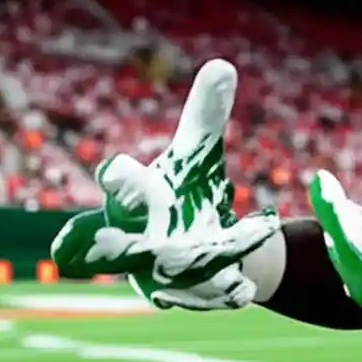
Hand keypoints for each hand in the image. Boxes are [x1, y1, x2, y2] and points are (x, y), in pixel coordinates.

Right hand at [49, 59, 279, 309]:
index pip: (119, 184)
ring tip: (224, 255)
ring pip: (175, 273)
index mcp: (134, 198)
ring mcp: (162, 273)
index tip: (117, 168)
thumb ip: (205, 116)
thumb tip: (223, 65)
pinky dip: (229, 290)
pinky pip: (211, 295)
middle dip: (121, 244)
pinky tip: (244, 286)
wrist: (199, 250)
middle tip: (128, 242)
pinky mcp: (192, 296)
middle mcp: (138, 239)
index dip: (118, 177)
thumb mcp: (198, 155)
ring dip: (197, 264)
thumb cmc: (182, 194)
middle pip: (120, 244)